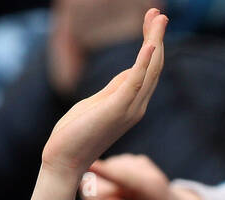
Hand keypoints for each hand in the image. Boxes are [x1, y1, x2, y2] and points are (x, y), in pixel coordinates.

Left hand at [40, 8, 166, 180]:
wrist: (64, 160)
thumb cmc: (76, 134)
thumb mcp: (98, 103)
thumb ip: (115, 89)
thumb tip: (129, 73)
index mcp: (131, 103)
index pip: (147, 68)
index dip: (151, 43)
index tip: (152, 21)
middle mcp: (136, 105)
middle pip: (153, 66)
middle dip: (156, 37)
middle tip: (160, 13)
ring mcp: (129, 108)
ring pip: (149, 70)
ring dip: (154, 42)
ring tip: (158, 19)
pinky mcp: (116, 109)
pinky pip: (135, 82)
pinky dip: (143, 62)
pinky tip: (149, 45)